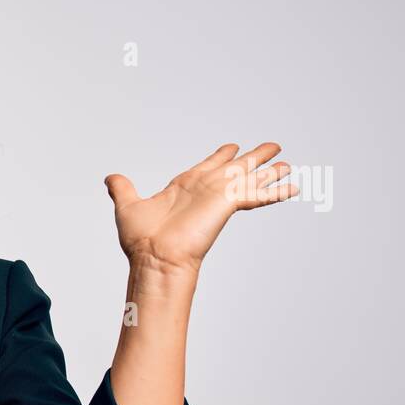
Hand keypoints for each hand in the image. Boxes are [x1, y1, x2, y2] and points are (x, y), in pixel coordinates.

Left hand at [104, 142, 298, 276]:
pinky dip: (275, 190)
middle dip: (253, 158)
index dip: (221, 157)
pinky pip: (257, 194)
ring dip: (269, 172)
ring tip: (288, 163)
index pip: (208, 167)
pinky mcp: (228, 204)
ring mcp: (218, 197)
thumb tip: (111, 178)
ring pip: (250, 179)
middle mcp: (204, 190)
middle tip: (272, 147)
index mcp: (185, 188)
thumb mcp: (127, 205)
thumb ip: (122, 189)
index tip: (233, 147)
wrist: (154, 257)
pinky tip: (293, 185)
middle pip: (235, 169)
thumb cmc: (141, 240)